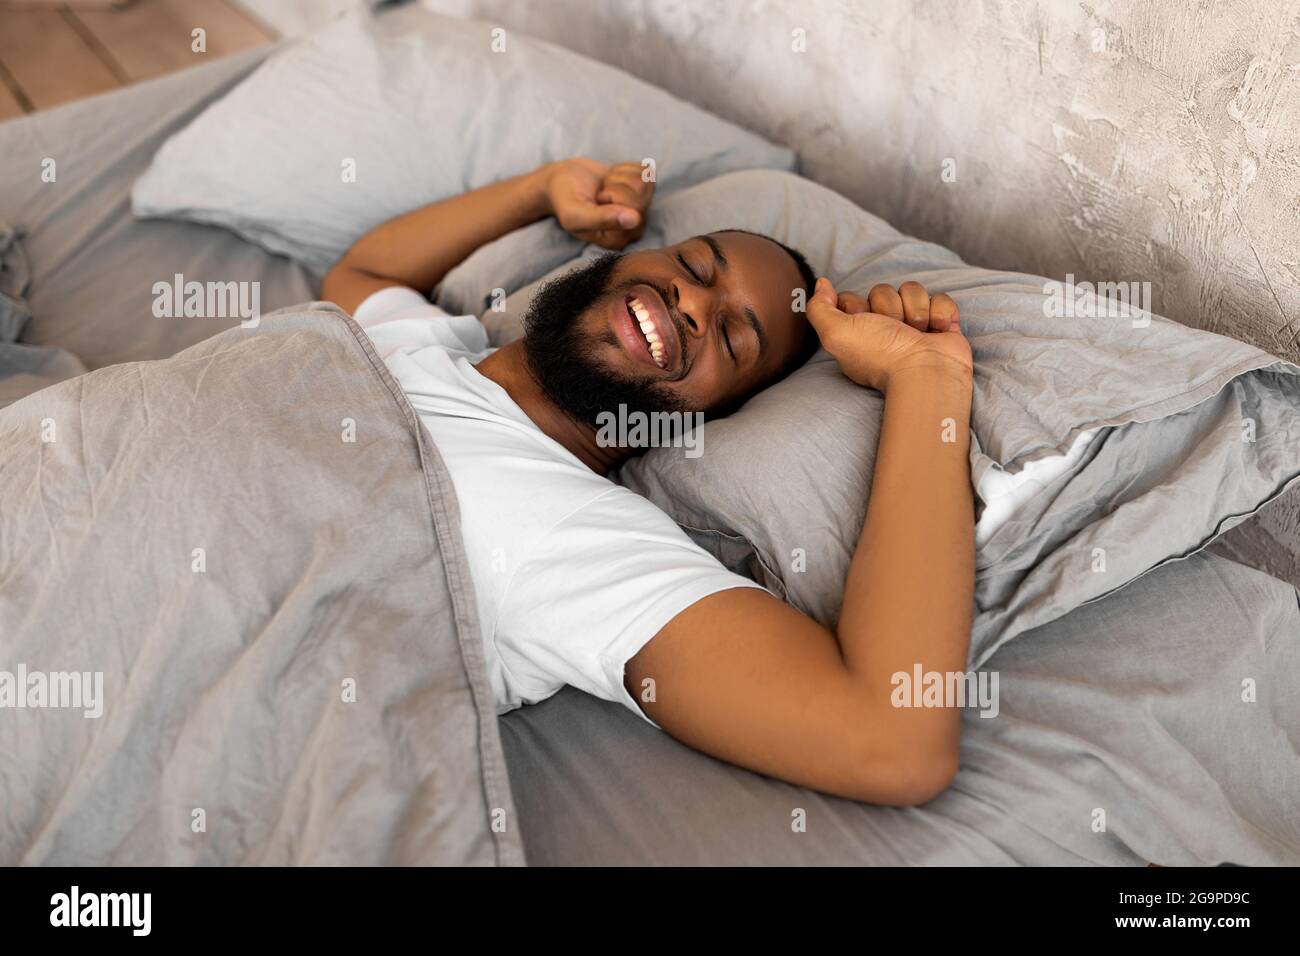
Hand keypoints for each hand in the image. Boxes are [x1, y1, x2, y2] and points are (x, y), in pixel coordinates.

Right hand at [541, 157, 653, 249]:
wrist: (562, 179)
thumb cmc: (565, 199)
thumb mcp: (574, 213)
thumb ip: (601, 219)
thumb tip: (635, 219)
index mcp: (617, 239)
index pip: (634, 210)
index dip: (613, 196)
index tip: (596, 200)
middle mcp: (632, 228)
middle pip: (641, 195)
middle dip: (615, 185)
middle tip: (599, 193)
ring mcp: (639, 209)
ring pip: (644, 181)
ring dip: (618, 177)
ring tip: (603, 187)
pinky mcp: (642, 191)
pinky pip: (646, 171)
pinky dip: (624, 168)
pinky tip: (610, 180)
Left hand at [807, 279, 971, 391]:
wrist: (926, 371)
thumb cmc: (880, 355)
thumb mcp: (835, 334)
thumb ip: (819, 308)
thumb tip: (822, 284)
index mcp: (858, 332)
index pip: (853, 299)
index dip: (857, 306)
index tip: (863, 323)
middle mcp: (884, 329)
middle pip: (883, 291)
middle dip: (889, 308)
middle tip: (893, 330)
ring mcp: (914, 326)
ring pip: (912, 290)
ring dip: (915, 310)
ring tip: (917, 333)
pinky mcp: (940, 324)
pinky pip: (940, 299)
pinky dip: (939, 313)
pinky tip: (936, 331)